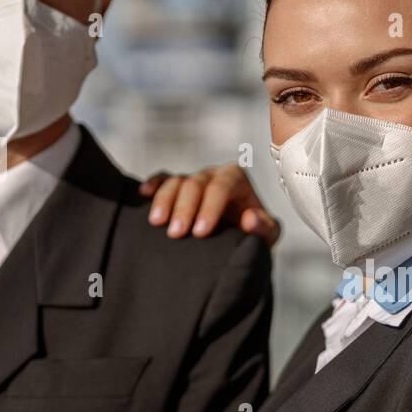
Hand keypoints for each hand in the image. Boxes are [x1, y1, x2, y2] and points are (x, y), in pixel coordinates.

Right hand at [140, 163, 281, 245]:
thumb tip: (250, 219)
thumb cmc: (254, 233)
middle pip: (195, 183)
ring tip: (157, 223)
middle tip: (176, 234)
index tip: (200, 233)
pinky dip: (153, 184)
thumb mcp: (268, 235)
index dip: (210, 208)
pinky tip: (143, 195)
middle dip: (185, 208)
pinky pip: (162, 179)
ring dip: (164, 200)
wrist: (237, 237)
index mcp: (236, 178)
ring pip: (175, 181)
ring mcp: (192, 179)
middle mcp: (212, 174)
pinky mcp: (176, 186)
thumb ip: (265, 228)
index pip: (222, 186)